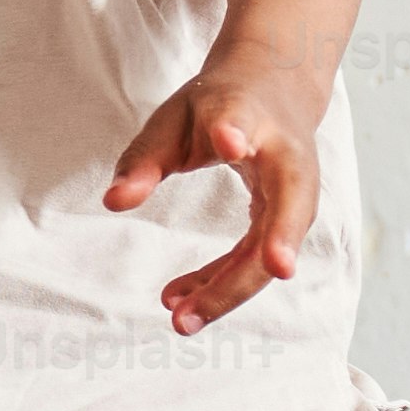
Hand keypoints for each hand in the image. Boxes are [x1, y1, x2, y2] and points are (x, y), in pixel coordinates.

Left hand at [104, 54, 323, 333]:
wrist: (275, 92)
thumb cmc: (220, 108)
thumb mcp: (173, 120)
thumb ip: (144, 159)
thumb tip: (114, 202)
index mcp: (249, 113)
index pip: (242, 119)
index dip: (235, 129)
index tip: (230, 139)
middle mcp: (286, 155)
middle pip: (289, 201)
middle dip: (282, 236)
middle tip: (277, 268)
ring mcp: (295, 193)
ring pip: (273, 246)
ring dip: (232, 287)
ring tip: (181, 318)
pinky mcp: (286, 220)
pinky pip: (255, 258)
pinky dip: (220, 284)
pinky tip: (179, 300)